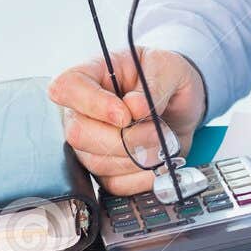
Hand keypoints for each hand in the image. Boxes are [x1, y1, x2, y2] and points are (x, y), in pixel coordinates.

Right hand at [47, 49, 206, 194]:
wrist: (183, 104)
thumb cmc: (168, 77)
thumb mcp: (169, 67)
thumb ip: (154, 84)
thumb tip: (135, 107)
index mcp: (94, 75)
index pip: (67, 87)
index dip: (92, 104)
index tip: (125, 114)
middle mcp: (84, 110)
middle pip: (78, 133)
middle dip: (123, 139)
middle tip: (156, 131)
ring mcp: (92, 142)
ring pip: (96, 161)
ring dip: (137, 157)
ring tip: (163, 141)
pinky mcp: (106, 167)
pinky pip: (113, 183)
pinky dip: (141, 177)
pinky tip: (159, 162)